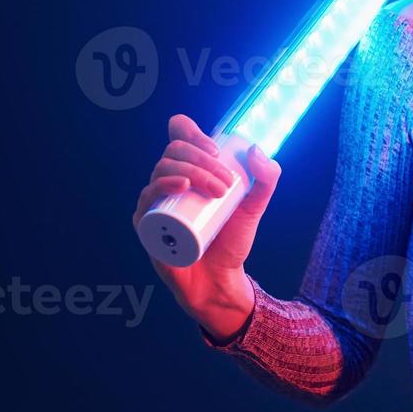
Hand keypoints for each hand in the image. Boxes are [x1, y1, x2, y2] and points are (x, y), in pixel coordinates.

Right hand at [132, 114, 281, 336]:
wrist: (220, 279)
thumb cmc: (231, 242)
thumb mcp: (253, 208)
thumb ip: (265, 180)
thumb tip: (256, 149)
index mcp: (188, 173)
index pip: (179, 138)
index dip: (190, 132)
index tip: (214, 147)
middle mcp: (168, 183)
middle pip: (174, 151)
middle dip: (202, 159)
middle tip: (226, 181)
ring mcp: (156, 202)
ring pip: (163, 169)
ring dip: (192, 171)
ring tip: (217, 191)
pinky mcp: (148, 224)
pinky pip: (147, 198)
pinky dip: (162, 185)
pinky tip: (182, 186)